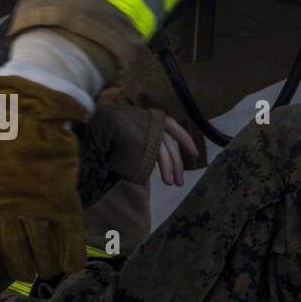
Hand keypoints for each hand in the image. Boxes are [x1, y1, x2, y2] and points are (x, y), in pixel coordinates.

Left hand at [0, 73, 87, 295]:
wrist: (34, 109)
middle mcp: (9, 209)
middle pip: (14, 254)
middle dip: (20, 267)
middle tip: (26, 270)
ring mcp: (38, 207)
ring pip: (41, 252)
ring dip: (44, 265)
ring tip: (46, 268)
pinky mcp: (64, 202)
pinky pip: (69, 239)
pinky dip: (70, 256)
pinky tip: (70, 266)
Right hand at [85, 102, 200, 186]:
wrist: (105, 119)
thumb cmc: (117, 122)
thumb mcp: (137, 126)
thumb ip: (148, 136)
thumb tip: (157, 154)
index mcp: (156, 118)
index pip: (176, 129)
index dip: (186, 141)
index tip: (195, 154)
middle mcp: (156, 124)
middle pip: (171, 146)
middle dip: (176, 164)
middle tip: (179, 181)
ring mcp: (151, 132)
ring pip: (164, 152)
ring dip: (168, 169)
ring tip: (171, 183)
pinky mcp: (146, 141)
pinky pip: (155, 155)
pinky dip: (158, 166)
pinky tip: (157, 176)